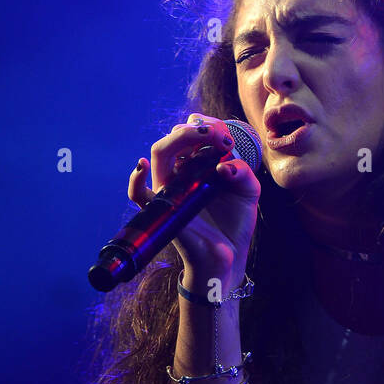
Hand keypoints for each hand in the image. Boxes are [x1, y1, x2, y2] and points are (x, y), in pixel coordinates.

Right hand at [127, 114, 260, 278]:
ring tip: (206, 137)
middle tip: (220, 137)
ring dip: (180, 138)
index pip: (193, 134)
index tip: (228, 138)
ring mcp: (170, 189)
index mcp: (199, 165)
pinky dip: (135, 180)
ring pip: (160, 153)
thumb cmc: (235, 222)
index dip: (209, 127)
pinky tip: (141, 165)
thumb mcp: (248, 190)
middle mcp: (181, 173)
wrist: (230, 255)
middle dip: (197, 129)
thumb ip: (243, 171)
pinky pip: (138, 195)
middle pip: (175, 138)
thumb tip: (223, 167)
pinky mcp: (163, 210)